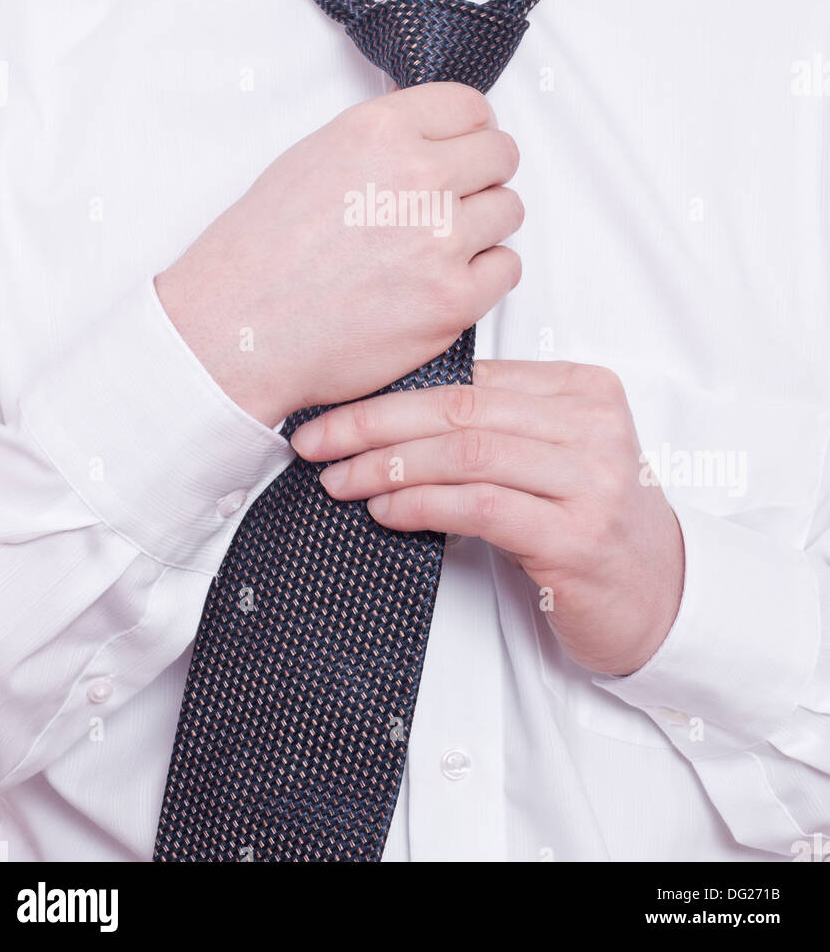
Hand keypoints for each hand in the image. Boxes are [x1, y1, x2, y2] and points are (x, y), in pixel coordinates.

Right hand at [155, 83, 522, 426]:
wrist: (237, 329)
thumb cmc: (260, 251)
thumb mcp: (311, 158)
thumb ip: (380, 140)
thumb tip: (429, 133)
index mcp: (378, 131)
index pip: (470, 106)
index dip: (470, 130)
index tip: (463, 148)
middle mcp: (416, 177)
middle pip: (501, 155)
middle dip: (484, 174)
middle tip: (457, 198)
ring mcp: (440, 241)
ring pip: (509, 210)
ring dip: (483, 225)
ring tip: (440, 245)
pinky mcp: (453, 300)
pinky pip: (507, 268)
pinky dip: (484, 275)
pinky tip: (446, 280)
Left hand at [290, 359, 684, 676]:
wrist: (661, 599)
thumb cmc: (593, 525)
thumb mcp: (554, 457)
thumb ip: (495, 426)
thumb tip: (386, 415)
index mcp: (586, 389)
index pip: (472, 378)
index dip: (394, 392)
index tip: (337, 409)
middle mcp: (593, 425)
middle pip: (461, 408)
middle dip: (375, 423)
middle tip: (317, 439)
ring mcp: (590, 481)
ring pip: (466, 452)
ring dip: (388, 464)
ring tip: (339, 478)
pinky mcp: (576, 537)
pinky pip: (480, 506)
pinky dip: (420, 504)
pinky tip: (384, 508)